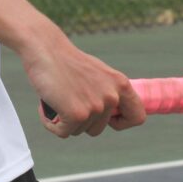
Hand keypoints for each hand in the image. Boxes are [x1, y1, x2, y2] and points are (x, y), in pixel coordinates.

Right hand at [25, 32, 144, 137]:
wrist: (45, 48)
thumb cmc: (67, 61)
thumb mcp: (98, 74)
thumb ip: (108, 91)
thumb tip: (112, 113)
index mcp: (121, 84)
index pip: (137, 117)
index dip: (121, 122)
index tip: (107, 119)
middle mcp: (111, 96)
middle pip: (98, 129)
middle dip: (80, 120)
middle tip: (68, 100)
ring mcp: (95, 107)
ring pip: (78, 131)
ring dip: (64, 120)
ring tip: (57, 99)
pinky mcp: (76, 115)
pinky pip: (62, 132)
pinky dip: (50, 123)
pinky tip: (45, 106)